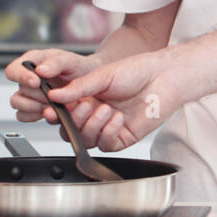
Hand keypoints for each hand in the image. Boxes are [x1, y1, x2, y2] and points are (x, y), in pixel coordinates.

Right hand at [5, 48, 102, 128]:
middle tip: (52, 96)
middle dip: (35, 96)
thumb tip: (40, 70)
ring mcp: (31, 95)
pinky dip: (35, 116)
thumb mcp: (71, 60)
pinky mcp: (36, 109)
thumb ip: (56, 62)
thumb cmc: (79, 68)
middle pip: (17, 92)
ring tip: (52, 104)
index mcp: (33, 62)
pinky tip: (50, 111)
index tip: (36, 82)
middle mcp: (28, 79)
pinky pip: (24, 116)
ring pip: (18, 105)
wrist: (92, 82)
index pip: (13, 70)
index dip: (21, 77)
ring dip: (34, 107)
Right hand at [43, 48, 176, 151]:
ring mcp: (108, 128)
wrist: (164, 76)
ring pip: (86, 140)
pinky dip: (108, 132)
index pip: (63, 113)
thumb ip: (78, 87)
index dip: (56, 114)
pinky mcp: (123, 137)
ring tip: (104, 109)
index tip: (52, 110)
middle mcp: (95, 115)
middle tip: (85, 105)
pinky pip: (106, 145)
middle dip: (75, 120)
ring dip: (92, 126)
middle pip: (71, 131)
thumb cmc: (136, 71)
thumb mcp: (103, 75)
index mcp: (86, 99)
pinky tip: (117, 118)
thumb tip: (54, 95)